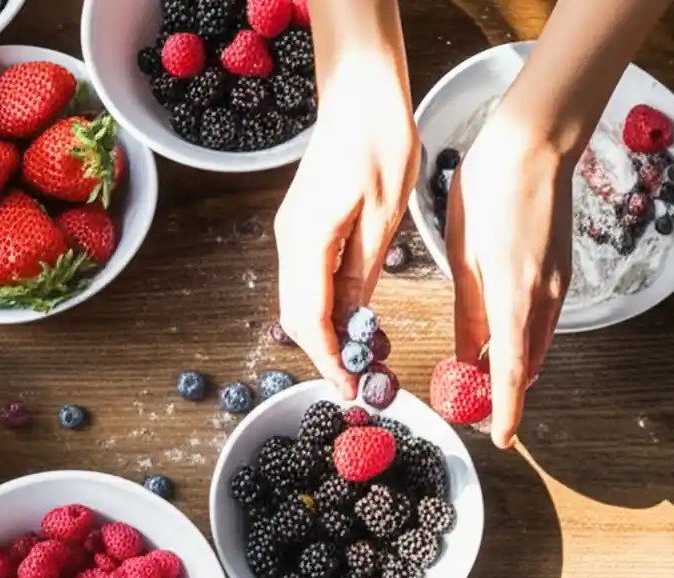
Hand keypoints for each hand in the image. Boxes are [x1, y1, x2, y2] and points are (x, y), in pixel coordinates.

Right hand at [274, 54, 417, 397]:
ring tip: (362, 359)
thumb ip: (364, 270)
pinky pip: (308, 279)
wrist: (360, 92)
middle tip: (358, 384)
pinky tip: (355, 318)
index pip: (309, 317)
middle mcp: (290, 239)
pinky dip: (327, 307)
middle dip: (324, 354)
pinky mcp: (304, 224)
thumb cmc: (379, 140)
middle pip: (296, 315)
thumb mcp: (384, 213)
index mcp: (308, 239)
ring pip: (300, 300)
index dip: (327, 359)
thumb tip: (355, 319)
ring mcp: (293, 231)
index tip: (349, 388)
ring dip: (326, 333)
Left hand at [445, 104, 573, 447]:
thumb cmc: (489, 192)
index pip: (512, 373)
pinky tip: (501, 333)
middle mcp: (544, 298)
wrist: (535, 144)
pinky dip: (524, 337)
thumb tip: (467, 355)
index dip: (507, 410)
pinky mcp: (561, 269)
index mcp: (514, 298)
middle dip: (507, 391)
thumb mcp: (463, 255)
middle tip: (476, 405)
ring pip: (538, 342)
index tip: (501, 438)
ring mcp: (559, 283)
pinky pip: (544, 318)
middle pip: (529, 363)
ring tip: (482, 375)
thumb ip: (468, 310)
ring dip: (516, 364)